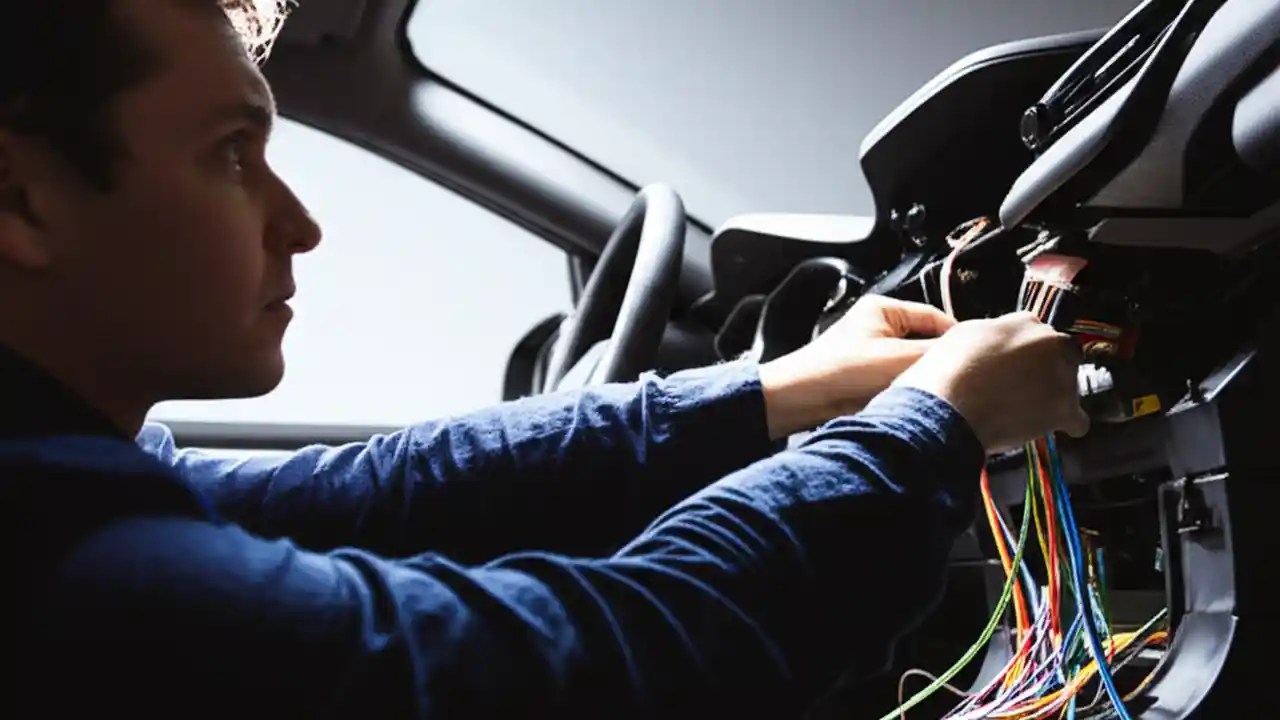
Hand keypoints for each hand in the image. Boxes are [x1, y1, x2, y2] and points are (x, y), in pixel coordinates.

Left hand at [758, 295, 955, 438]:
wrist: (799, 400)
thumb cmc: (838, 372)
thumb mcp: (898, 359)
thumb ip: (936, 353)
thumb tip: (970, 351)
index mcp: (883, 308)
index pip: (936, 317)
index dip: (957, 338)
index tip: (976, 357)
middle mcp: (877, 325)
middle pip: (925, 341)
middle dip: (938, 361)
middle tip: (956, 378)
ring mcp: (871, 351)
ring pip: (912, 363)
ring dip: (921, 377)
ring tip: (930, 390)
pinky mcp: (865, 376)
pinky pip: (898, 379)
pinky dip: (907, 389)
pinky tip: (912, 401)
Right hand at [893, 311, 1088, 452]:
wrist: (946, 411)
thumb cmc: (947, 375)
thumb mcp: (963, 335)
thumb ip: (992, 333)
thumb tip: (999, 340)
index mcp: (1024, 323)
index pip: (1039, 332)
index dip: (1027, 351)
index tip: (1020, 363)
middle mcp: (1048, 343)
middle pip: (1062, 355)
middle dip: (1047, 370)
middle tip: (1023, 387)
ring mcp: (1060, 376)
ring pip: (1071, 386)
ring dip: (1054, 396)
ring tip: (1025, 410)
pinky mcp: (1065, 409)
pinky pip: (1078, 420)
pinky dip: (1066, 425)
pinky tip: (1049, 427)